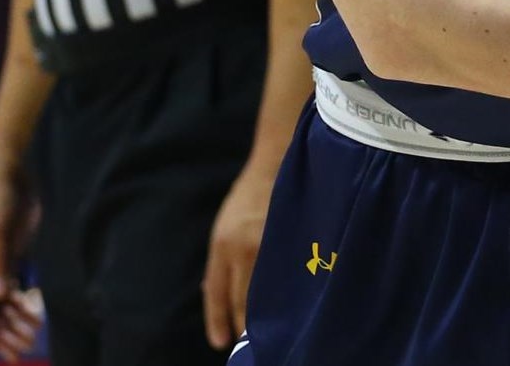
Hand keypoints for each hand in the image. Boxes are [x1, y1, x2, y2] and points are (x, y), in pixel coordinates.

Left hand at [200, 161, 276, 348]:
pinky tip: (293, 309)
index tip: (220, 344)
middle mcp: (244, 249)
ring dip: (269, 317)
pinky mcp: (294, 242)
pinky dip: (289, 298)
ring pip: (268, 296)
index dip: (218, 321)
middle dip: (245, 328)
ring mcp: (271, 246)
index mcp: (222, 245)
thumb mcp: (224, 228)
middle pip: (243, 302)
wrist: (277, 162)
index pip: (217, 293)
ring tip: (272, 334)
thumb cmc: (250, 197)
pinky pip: (290, 280)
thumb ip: (220, 262)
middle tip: (250, 346)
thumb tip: (215, 294)